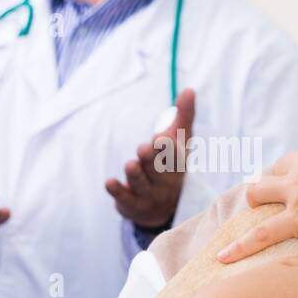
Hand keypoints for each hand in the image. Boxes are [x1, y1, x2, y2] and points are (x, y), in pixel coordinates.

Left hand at [106, 88, 194, 230]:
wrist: (164, 208)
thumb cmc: (171, 165)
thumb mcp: (179, 142)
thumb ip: (183, 116)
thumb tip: (188, 89)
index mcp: (177, 164)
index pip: (174, 157)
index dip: (167, 149)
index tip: (160, 139)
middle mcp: (165, 182)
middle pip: (158, 170)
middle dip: (151, 160)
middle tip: (144, 148)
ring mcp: (149, 195)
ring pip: (141, 184)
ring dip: (135, 175)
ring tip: (130, 165)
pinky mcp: (132, 205)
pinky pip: (125, 199)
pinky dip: (117, 192)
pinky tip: (109, 182)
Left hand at [216, 118, 297, 263]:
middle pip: (283, 165)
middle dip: (282, 175)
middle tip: (288, 189)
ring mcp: (297, 190)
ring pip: (262, 189)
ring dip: (257, 196)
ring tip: (254, 206)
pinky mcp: (296, 218)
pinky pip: (263, 234)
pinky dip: (241, 246)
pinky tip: (223, 256)